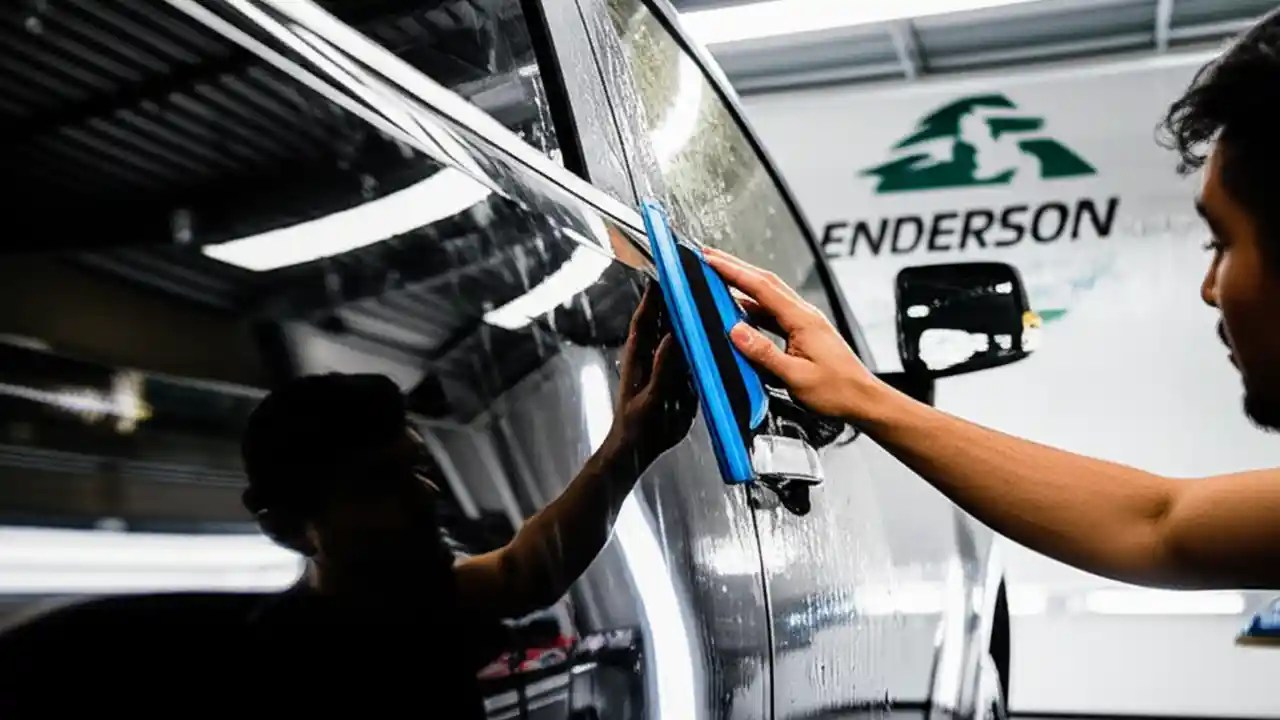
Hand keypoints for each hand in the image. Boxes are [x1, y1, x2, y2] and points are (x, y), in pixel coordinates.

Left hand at [601, 283, 695, 468]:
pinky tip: (717, 332)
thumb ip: (662, 370)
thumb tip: (672, 337)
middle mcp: (652, 354)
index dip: (653, 295)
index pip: (644, 318)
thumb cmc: (638, 427)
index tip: (665, 273)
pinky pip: (692, 353)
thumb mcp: (651, 399)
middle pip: (663, 319)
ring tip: (708, 297)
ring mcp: (666, 364)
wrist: (641, 449)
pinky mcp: (680, 376)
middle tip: (692, 277)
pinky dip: (702, 341)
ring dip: (691, 317)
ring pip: (679, 334)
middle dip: (675, 298)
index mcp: (638, 356)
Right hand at [703, 248, 878, 420]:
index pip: (762, 287)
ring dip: (743, 285)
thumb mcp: (796, 377)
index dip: (733, 271)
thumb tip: (736, 331)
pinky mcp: (803, 333)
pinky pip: (773, 313)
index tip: (710, 259)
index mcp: (802, 320)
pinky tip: (740, 310)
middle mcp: (804, 315)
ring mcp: (804, 322)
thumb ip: (764, 353)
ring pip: (768, 296)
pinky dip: (753, 306)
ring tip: (718, 278)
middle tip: (709, 256)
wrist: (863, 400)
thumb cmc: (837, 391)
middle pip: (764, 282)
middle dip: (735, 267)